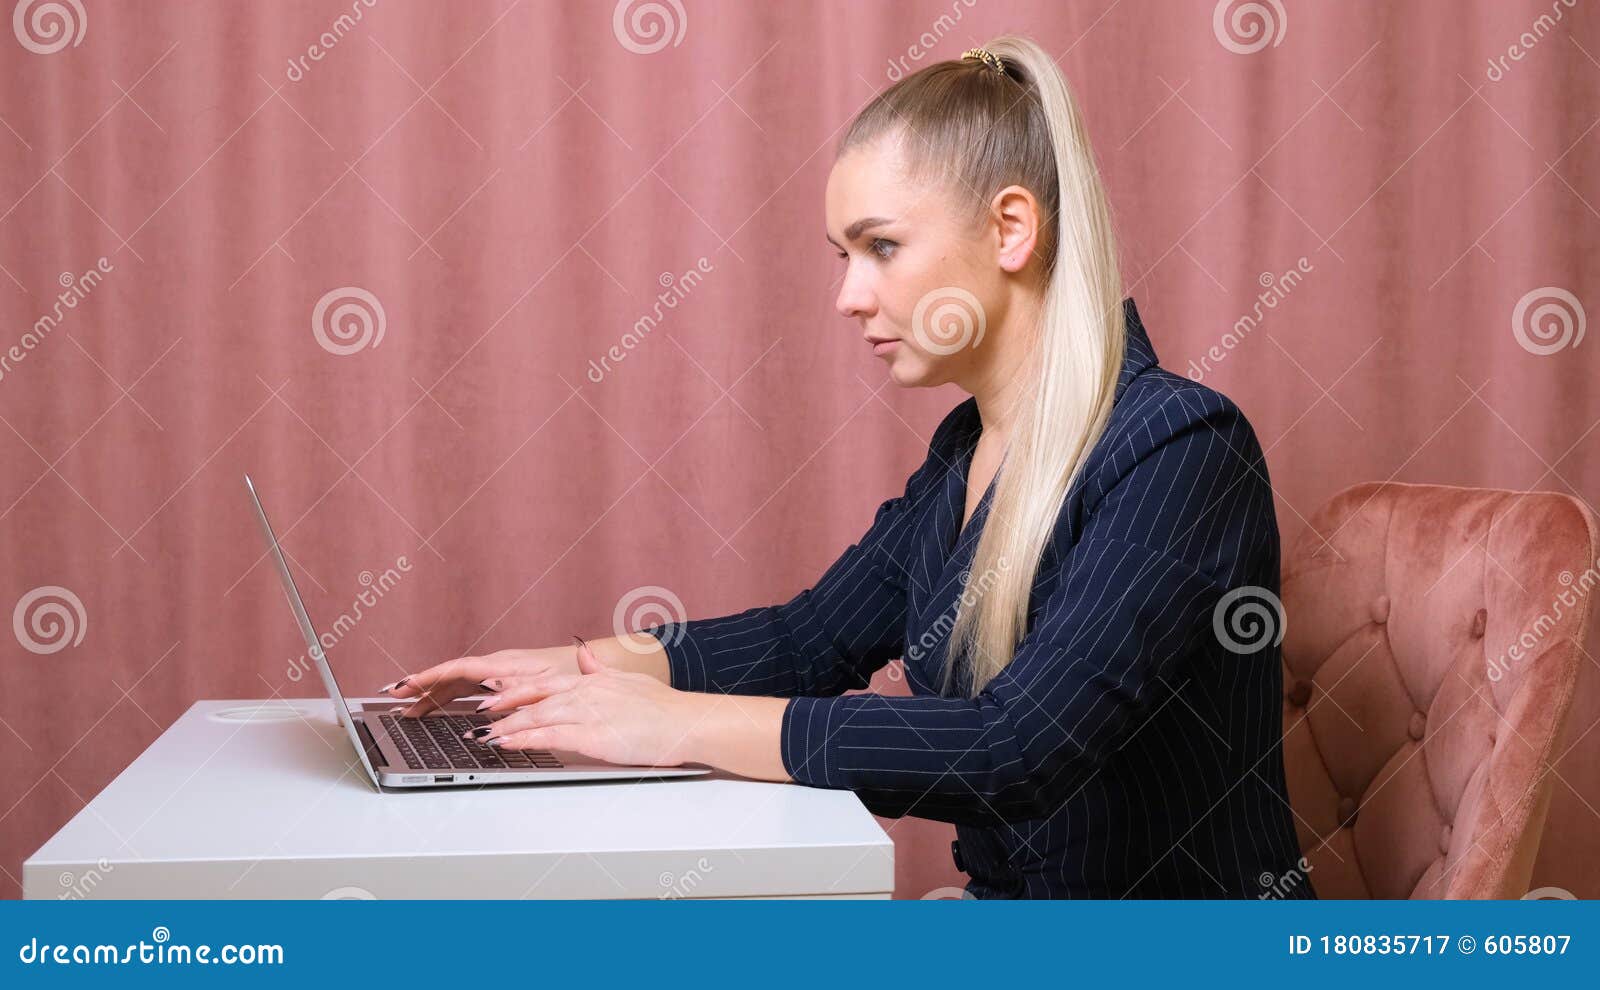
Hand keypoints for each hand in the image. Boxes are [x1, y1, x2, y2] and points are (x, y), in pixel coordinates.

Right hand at [381, 646, 578, 716]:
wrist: (595, 666)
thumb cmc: (573, 672)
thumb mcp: (546, 684)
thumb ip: (514, 690)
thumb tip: (483, 698)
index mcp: (504, 665)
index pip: (456, 670)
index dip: (428, 678)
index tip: (404, 686)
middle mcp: (497, 667)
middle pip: (450, 677)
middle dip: (420, 687)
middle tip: (393, 701)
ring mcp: (499, 674)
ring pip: (457, 684)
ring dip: (431, 696)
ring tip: (407, 710)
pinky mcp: (503, 684)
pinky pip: (468, 689)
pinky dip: (449, 698)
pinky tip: (437, 709)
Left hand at [475, 638, 706, 766]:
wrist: (688, 722)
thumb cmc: (665, 708)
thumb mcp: (629, 680)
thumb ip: (602, 669)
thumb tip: (584, 653)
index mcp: (594, 681)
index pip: (546, 682)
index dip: (516, 689)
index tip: (493, 695)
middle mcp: (588, 692)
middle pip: (535, 697)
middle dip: (503, 706)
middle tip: (478, 714)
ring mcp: (590, 712)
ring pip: (538, 715)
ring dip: (507, 725)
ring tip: (484, 734)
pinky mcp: (595, 735)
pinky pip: (552, 735)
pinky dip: (525, 738)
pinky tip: (509, 743)